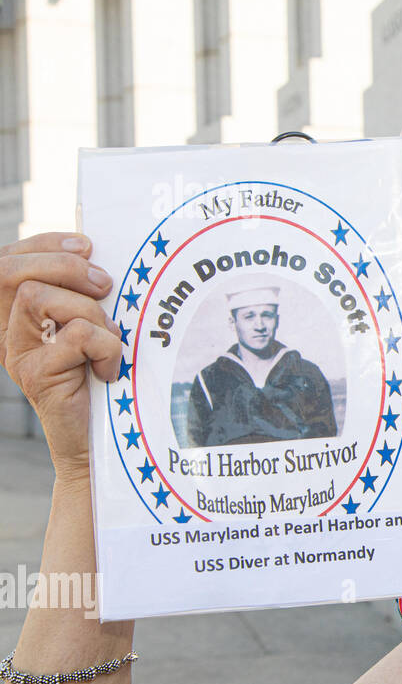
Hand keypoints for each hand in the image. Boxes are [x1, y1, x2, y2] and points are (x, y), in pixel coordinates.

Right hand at [0, 232, 120, 478]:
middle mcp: (9, 331)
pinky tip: (109, 370)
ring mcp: (18, 353)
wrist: (95, 440)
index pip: (11, 260)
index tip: (87, 245)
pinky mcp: (36, 375)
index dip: (45, 243)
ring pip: (43, 299)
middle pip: (17, 274)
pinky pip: (76, 335)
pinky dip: (106, 347)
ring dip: (91, 312)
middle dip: (66, 268)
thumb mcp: (93, 327)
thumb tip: (95, 251)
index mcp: (19, 314)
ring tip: (108, 341)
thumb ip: (83, 295)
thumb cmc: (102, 378)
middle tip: (104, 286)